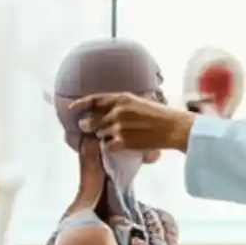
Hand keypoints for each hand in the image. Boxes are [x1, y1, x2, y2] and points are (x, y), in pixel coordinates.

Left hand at [66, 92, 195, 152]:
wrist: (174, 127)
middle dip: (89, 126)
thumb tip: (102, 110)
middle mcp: (117, 111)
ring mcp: (119, 126)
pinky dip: (112, 146)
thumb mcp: (138, 101)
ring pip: (100, 134)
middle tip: (91, 129)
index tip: (71, 109)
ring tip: (118, 135)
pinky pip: (108, 145)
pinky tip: (122, 144)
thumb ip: (119, 104)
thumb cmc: (159, 114)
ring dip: (104, 136)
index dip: (79, 104)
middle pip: (91, 121)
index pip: (94, 100)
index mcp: (121, 98)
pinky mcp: (123, 141)